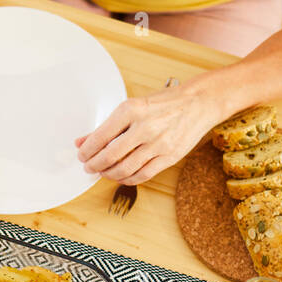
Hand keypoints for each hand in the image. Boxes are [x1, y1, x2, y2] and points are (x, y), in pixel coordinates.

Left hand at [75, 77, 226, 184]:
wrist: (199, 103)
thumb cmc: (165, 103)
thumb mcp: (134, 107)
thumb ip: (108, 126)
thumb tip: (81, 141)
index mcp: (132, 109)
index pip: (100, 137)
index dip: (87, 151)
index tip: (82, 155)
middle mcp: (145, 127)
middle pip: (110, 156)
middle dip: (94, 165)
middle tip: (89, 167)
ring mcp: (158, 143)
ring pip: (125, 168)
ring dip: (109, 174)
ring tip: (103, 172)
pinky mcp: (170, 157)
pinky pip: (142, 175)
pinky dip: (127, 179)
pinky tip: (121, 176)